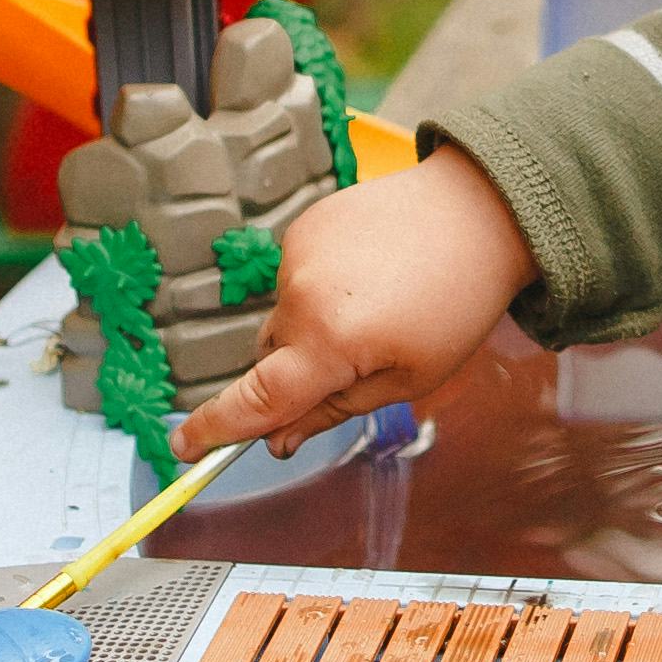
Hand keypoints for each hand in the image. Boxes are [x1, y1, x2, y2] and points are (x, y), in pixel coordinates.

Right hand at [176, 145, 538, 458]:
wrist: (479, 213)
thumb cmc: (457, 303)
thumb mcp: (408, 378)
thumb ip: (332, 411)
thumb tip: (278, 441)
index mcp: (330, 342)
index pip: (257, 399)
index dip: (215, 429)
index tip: (182, 448)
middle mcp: (301, 295)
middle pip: (270, 359)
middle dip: (298, 374)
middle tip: (360, 363)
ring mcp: (297, 255)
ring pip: (284, 320)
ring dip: (314, 328)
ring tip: (380, 307)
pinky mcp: (303, 227)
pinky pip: (296, 280)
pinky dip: (321, 290)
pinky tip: (370, 276)